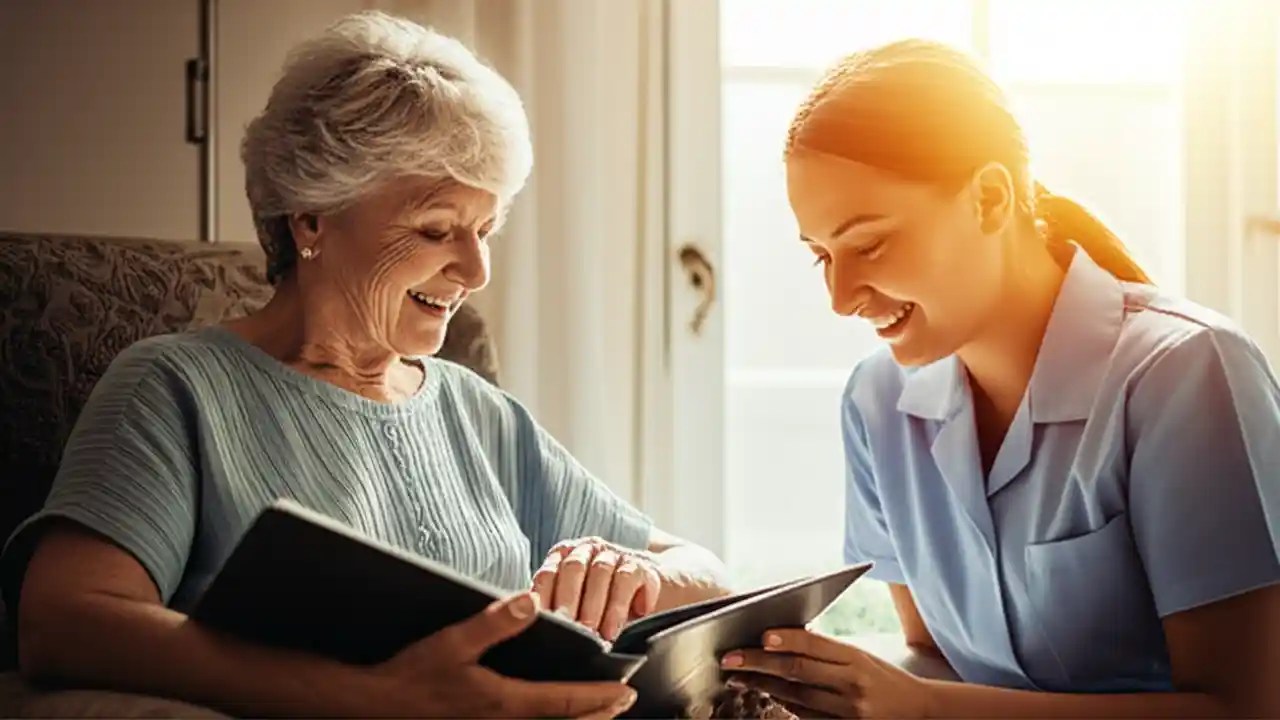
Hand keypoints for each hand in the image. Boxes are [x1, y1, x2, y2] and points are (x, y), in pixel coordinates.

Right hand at [374, 592, 637, 717]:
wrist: (378, 705)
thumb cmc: (412, 674)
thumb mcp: (453, 641)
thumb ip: (494, 621)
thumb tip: (531, 601)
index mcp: (505, 701)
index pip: (565, 701)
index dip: (600, 697)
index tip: (627, 690)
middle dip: (598, 714)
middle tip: (624, 702)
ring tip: (597, 710)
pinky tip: (547, 712)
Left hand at [532, 537, 661, 640]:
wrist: (659, 593)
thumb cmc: (607, 606)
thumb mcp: (579, 608)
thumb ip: (558, 614)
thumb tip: (535, 632)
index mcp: (564, 558)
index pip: (547, 573)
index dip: (543, 598)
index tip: (541, 625)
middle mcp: (587, 550)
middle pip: (573, 569)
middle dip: (568, 603)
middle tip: (568, 633)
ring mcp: (615, 554)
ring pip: (600, 572)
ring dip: (595, 606)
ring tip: (595, 636)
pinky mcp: (641, 565)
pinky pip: (627, 579)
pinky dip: (620, 605)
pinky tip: (616, 629)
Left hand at [721, 628, 933, 718]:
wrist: (918, 711)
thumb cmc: (884, 679)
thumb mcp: (860, 656)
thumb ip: (826, 651)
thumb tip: (781, 638)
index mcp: (855, 658)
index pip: (815, 644)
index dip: (787, 639)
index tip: (761, 636)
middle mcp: (851, 684)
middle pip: (798, 671)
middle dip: (760, 663)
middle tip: (731, 659)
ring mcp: (847, 711)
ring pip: (796, 697)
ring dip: (763, 685)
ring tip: (739, 676)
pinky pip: (805, 717)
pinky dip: (784, 704)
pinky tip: (766, 693)